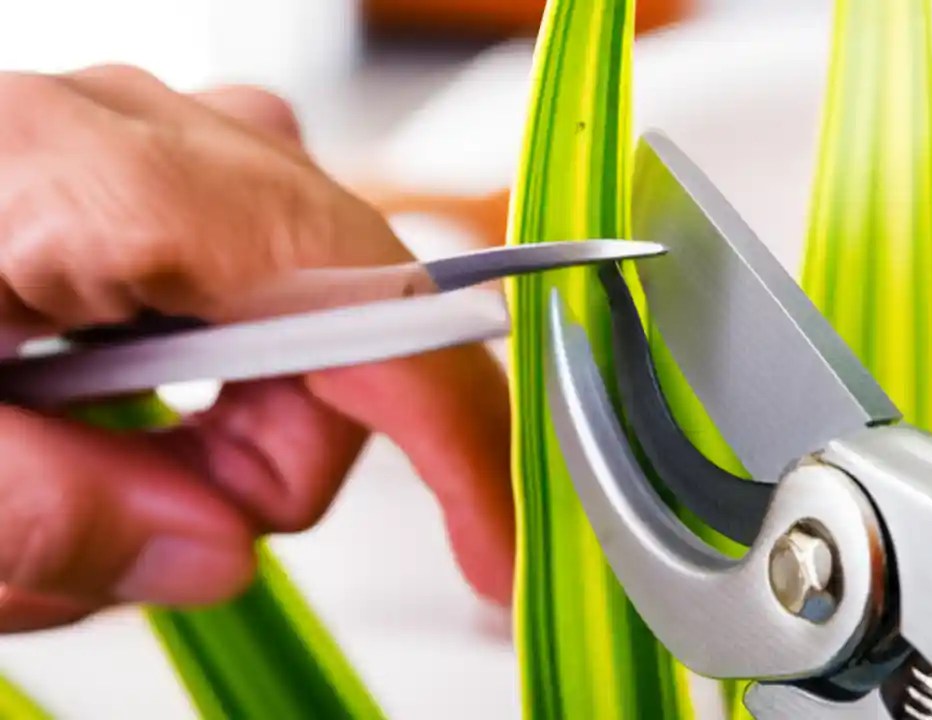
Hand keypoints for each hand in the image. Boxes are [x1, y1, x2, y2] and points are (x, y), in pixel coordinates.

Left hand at [0, 66, 513, 630]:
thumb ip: (45, 518)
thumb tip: (211, 549)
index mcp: (108, 180)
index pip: (372, 317)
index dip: (459, 449)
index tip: (493, 559)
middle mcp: (159, 135)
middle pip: (342, 334)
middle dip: (263, 463)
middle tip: (129, 517)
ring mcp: (157, 146)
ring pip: (289, 329)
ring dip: (199, 437)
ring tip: (60, 461)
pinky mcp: (142, 177)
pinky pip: (234, 299)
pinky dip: (180, 388)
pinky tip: (80, 399)